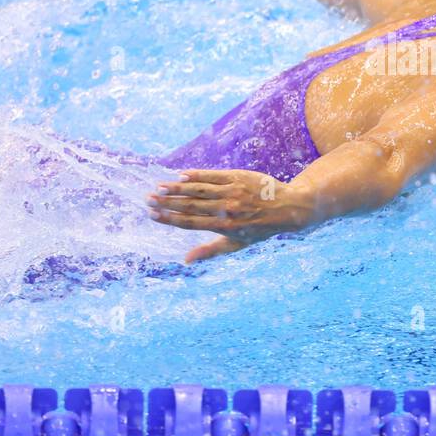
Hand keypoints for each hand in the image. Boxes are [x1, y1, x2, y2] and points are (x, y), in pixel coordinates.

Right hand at [147, 170, 312, 262]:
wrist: (287, 208)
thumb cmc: (259, 229)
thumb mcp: (237, 245)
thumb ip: (210, 251)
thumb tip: (186, 260)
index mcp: (224, 227)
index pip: (191, 222)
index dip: (170, 218)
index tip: (152, 215)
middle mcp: (227, 209)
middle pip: (191, 205)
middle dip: (168, 202)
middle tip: (148, 199)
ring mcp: (232, 192)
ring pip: (199, 189)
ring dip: (177, 187)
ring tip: (159, 186)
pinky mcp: (238, 177)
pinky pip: (214, 175)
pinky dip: (197, 175)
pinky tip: (181, 174)